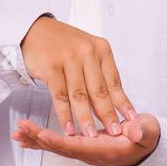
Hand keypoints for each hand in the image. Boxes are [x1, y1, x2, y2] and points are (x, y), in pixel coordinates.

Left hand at [11, 113, 159, 165]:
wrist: (145, 144)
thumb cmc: (146, 136)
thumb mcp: (148, 131)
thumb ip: (142, 131)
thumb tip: (135, 130)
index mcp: (104, 150)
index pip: (77, 147)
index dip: (59, 142)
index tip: (42, 135)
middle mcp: (90, 152)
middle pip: (60, 148)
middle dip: (39, 139)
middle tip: (21, 130)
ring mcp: (84, 149)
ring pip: (56, 146)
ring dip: (36, 139)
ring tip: (17, 133)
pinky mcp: (80, 143)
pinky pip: (58, 142)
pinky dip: (40, 139)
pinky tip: (26, 136)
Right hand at [20, 15, 137, 137]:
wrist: (34, 30)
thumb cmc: (63, 45)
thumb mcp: (87, 53)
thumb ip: (99, 75)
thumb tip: (112, 105)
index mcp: (101, 49)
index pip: (115, 82)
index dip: (123, 103)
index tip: (132, 120)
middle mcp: (87, 52)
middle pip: (99, 90)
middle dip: (108, 115)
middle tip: (115, 133)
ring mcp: (68, 58)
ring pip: (80, 95)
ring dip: (86, 118)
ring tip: (91, 135)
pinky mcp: (51, 66)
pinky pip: (59, 95)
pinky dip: (64, 114)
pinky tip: (68, 128)